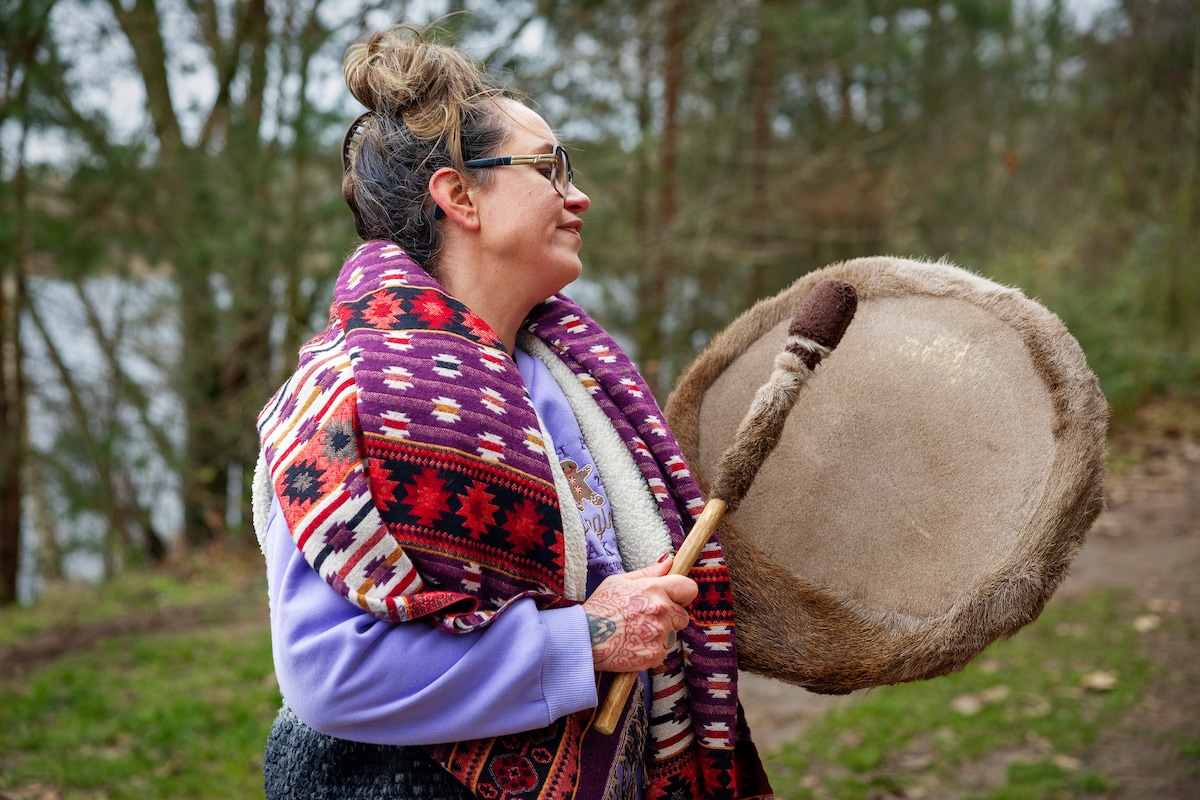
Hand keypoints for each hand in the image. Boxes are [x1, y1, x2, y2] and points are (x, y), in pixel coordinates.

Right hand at [582, 555, 697, 672]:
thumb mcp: (619, 582)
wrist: (584, 638)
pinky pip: (662, 652)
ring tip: (635, 633)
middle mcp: (661, 611)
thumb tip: (668, 561)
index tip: (675, 598)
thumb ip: (648, 573)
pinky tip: (633, 646)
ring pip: (672, 635)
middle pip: (683, 616)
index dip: (683, 594)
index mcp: (654, 590)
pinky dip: (651, 650)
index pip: (688, 588)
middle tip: (645, 619)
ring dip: (660, 635)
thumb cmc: (599, 607)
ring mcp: (659, 634)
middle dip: (670, 617)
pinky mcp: (655, 655)